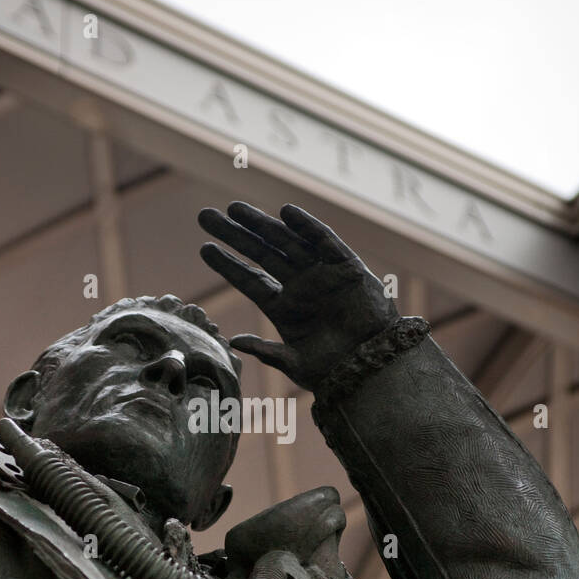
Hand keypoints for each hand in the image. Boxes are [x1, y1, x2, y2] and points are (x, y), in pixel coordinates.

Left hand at [198, 202, 395, 389]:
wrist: (374, 366)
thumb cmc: (336, 369)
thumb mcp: (296, 363)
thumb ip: (266, 352)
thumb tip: (233, 342)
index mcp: (284, 308)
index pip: (249, 280)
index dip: (227, 264)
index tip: (204, 248)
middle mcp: (299, 286)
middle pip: (260, 254)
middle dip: (234, 235)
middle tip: (205, 216)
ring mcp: (321, 274)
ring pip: (286, 242)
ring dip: (262, 224)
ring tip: (234, 209)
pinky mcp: (346, 266)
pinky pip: (325, 241)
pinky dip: (308, 226)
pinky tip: (286, 212)